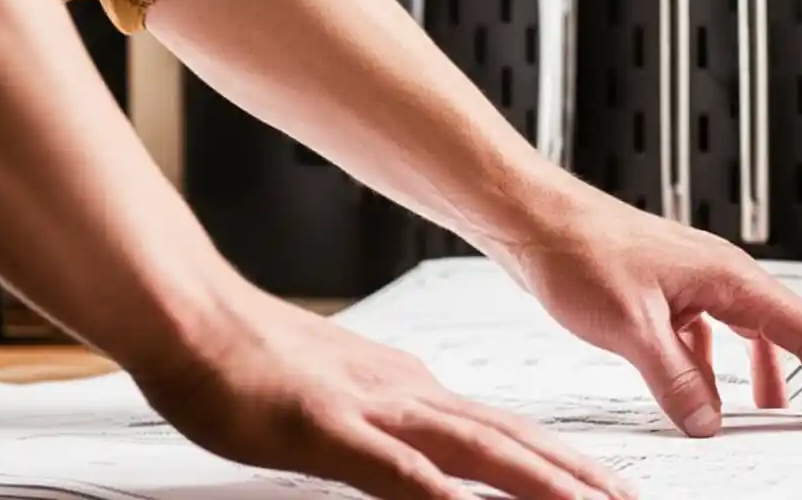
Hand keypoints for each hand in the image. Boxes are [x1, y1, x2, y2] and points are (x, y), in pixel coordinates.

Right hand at [132, 292, 636, 499]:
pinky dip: (435, 492)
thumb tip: (433, 459)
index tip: (605, 487)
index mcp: (411, 390)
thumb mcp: (344, 398)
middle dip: (574, 477)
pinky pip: (390, 467)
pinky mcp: (325, 427)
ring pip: (472, 449)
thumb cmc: (256, 359)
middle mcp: (406, 396)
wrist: (197, 318)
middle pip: (508, 440)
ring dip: (536, 482)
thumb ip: (393, 427)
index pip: (504, 431)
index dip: (560, 462)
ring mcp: (370, 410)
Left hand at [491, 179, 801, 437]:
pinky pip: (702, 334)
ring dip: (756, 373)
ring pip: (742, 333)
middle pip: (784, 329)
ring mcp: (689, 282)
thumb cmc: (578, 249)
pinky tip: (692, 389)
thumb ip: (676, 381)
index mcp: (726, 277)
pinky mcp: (661, 292)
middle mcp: (716, 276)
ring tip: (760, 414)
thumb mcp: (632, 328)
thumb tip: (708, 422)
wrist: (533, 219)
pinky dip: (707, 367)